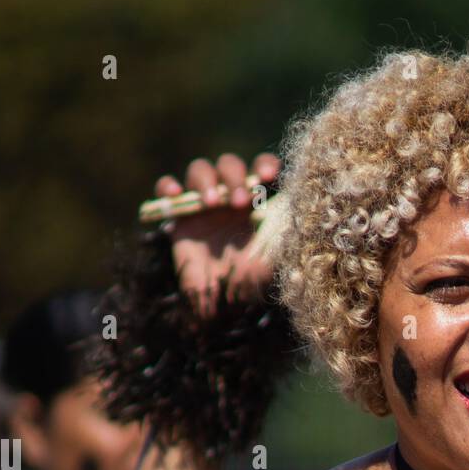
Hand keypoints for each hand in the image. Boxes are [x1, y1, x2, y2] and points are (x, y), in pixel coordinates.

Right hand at [154, 151, 280, 318]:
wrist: (221, 305)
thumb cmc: (252, 282)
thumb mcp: (275, 257)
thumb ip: (286, 233)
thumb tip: (302, 210)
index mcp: (256, 202)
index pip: (260, 169)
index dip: (264, 164)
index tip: (268, 174)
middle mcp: (229, 197)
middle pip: (228, 164)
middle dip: (234, 177)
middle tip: (240, 202)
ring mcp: (203, 204)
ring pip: (199, 170)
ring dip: (206, 181)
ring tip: (212, 204)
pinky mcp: (179, 215)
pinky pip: (166, 188)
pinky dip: (168, 185)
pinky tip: (175, 193)